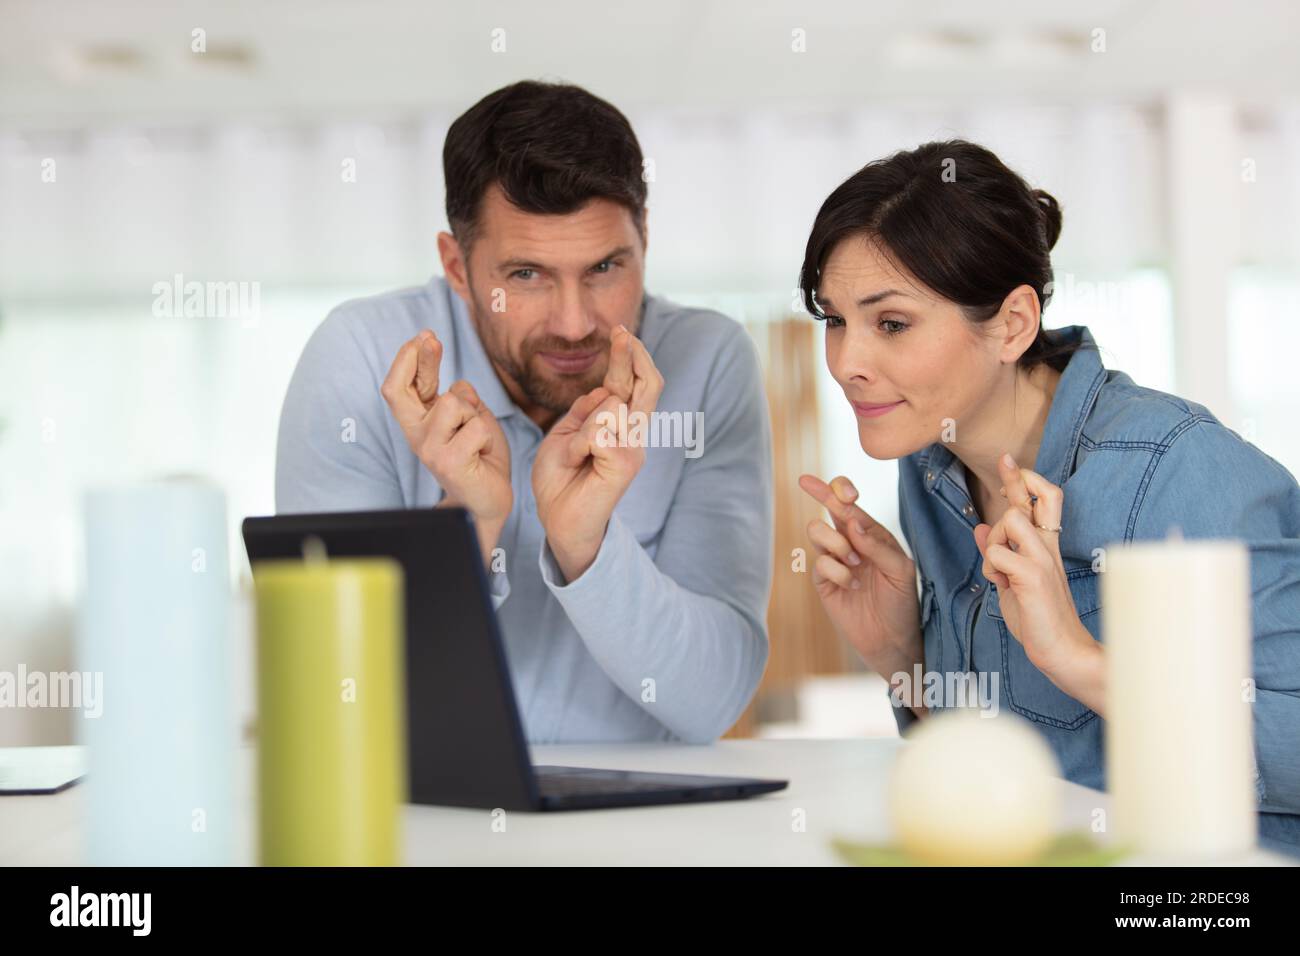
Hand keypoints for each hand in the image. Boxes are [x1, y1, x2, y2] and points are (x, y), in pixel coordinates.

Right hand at [380, 329, 511, 561]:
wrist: (487, 501)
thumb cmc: (479, 458)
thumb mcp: (472, 420)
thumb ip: (462, 400)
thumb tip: (458, 383)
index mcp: (420, 422)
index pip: (401, 387)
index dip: (407, 359)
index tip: (423, 337)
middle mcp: (417, 435)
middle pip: (404, 389)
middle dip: (420, 357)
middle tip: (430, 337)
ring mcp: (429, 449)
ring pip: (454, 402)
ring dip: (474, 414)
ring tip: (477, 439)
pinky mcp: (448, 462)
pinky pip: (476, 426)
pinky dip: (487, 436)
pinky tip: (482, 454)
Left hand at [532, 325, 663, 581]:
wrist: (559, 519)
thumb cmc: (561, 479)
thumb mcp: (565, 434)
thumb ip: (586, 412)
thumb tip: (605, 389)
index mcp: (619, 426)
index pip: (632, 384)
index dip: (629, 357)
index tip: (620, 332)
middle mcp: (632, 435)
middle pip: (647, 385)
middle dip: (634, 356)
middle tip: (622, 333)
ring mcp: (632, 449)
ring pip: (611, 407)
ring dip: (580, 427)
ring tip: (573, 454)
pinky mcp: (626, 464)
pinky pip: (598, 433)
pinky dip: (578, 444)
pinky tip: (577, 463)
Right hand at [798, 475, 921, 682]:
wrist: (890, 639)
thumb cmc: (901, 601)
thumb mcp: (900, 570)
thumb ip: (877, 544)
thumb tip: (853, 521)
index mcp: (870, 533)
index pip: (849, 502)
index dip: (840, 488)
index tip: (845, 491)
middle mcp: (849, 541)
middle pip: (826, 508)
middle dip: (824, 497)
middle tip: (832, 494)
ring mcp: (833, 560)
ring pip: (816, 530)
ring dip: (836, 542)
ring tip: (855, 562)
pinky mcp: (822, 581)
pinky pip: (819, 563)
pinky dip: (837, 572)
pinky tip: (852, 585)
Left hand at [972, 453, 1096, 685]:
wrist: (1062, 650)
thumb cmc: (1038, 618)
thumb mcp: (1010, 580)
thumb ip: (998, 553)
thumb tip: (981, 528)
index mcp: (1046, 546)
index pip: (1042, 501)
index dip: (1025, 479)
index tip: (1008, 463)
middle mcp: (1048, 547)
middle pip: (1036, 498)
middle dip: (1016, 481)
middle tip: (1005, 465)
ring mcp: (1043, 559)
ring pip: (1011, 520)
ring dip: (995, 540)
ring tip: (1000, 568)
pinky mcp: (1033, 576)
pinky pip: (997, 553)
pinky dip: (990, 567)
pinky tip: (1001, 584)